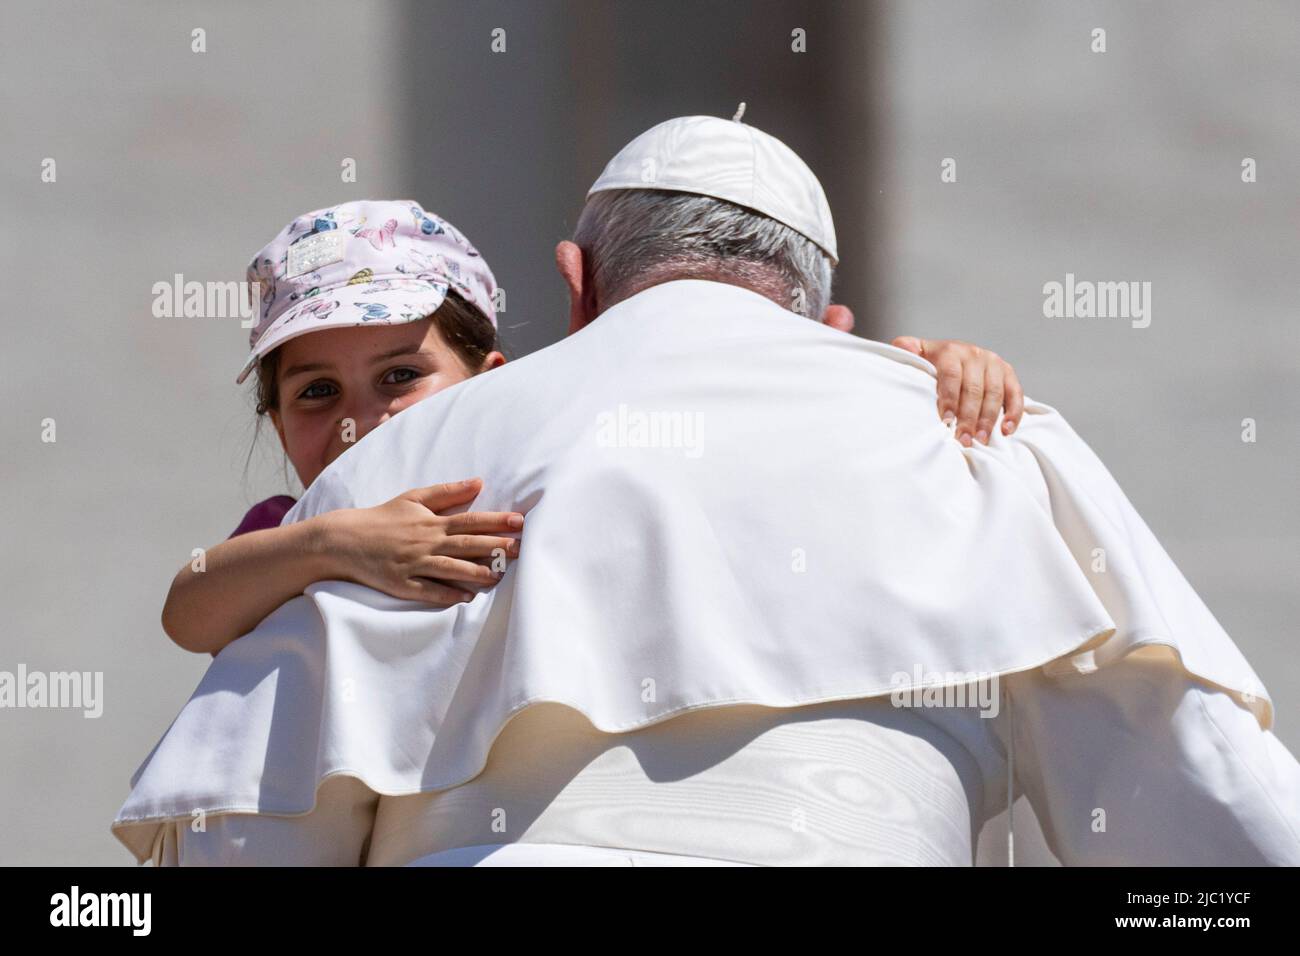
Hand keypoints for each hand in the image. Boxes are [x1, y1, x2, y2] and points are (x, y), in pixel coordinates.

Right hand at [318, 477, 522, 605]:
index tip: (519, 522)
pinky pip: (428, 591)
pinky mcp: (401, 584)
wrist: (345, 539)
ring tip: (498, 576)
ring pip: (450, 569)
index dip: (496, 521)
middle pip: (466, 544)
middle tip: (520, 549)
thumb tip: (479, 482)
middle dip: (494, 546)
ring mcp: (414, 564)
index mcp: (431, 522)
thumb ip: (447, 492)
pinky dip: (447, 595)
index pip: (470, 520)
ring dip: (475, 572)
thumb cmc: (383, 517)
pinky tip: (465, 599)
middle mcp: (426, 543)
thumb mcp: (414, 498)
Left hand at [890, 337, 1023, 445]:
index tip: (946, 422)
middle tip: (963, 439)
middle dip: (968, 417)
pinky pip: (1015, 394)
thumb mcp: (917, 353)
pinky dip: (1014, 413)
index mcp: (951, 351)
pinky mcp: (1008, 374)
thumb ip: (906, 350)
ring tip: (980, 440)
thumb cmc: (931, 362)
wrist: (954, 354)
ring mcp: (993, 364)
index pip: (951, 376)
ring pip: (994, 394)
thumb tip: (902, 347)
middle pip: (973, 389)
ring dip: (988, 419)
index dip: (949, 399)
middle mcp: (975, 354)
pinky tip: (1006, 431)